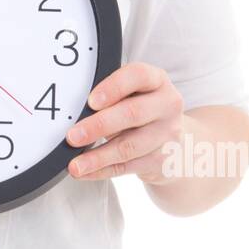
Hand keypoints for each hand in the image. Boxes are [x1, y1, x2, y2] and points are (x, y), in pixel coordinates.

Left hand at [65, 62, 183, 181]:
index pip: (138, 76)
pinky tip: (85, 172)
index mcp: (157, 80)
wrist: (175, 142)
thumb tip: (75, 111)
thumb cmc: (142, 110)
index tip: (91, 101)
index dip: (114, 87)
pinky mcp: (162, 160)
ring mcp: (167, 134)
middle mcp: (167, 105)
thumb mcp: (133, 94)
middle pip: (132, 113)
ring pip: (129, 147)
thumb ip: (111, 96)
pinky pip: (127, 167)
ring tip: (75, 164)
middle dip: (99, 125)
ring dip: (98, 157)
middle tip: (73, 136)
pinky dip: (102, 171)